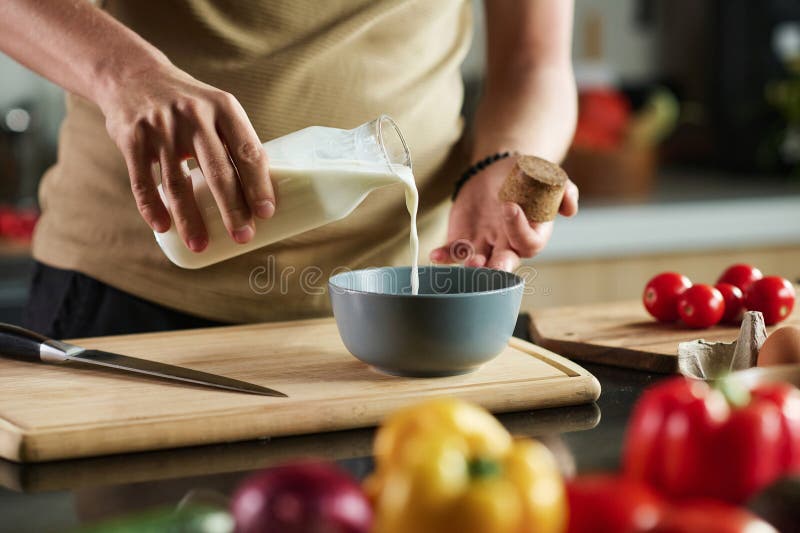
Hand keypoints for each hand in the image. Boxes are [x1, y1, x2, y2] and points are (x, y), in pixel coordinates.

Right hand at [99, 61, 274, 251]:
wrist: (132, 74)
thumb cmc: (189, 105)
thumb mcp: (217, 109)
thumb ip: (234, 144)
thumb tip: (259, 196)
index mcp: (224, 107)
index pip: (247, 150)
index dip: (259, 184)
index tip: (266, 213)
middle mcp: (194, 115)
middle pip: (218, 170)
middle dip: (233, 208)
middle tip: (243, 236)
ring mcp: (161, 126)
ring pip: (178, 182)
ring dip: (190, 219)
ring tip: (201, 245)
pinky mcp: (131, 138)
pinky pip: (142, 180)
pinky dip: (152, 207)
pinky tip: (163, 227)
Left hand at [430, 157, 577, 270]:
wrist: (499, 172)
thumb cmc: (527, 178)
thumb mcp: (548, 177)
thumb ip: (563, 191)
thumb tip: (570, 209)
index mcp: (531, 233)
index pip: (529, 242)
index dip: (519, 228)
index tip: (509, 206)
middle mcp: (508, 245)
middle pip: (504, 264)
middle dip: (497, 268)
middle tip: (488, 266)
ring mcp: (484, 245)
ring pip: (479, 263)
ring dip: (471, 265)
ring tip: (467, 261)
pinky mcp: (463, 240)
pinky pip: (454, 252)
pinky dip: (445, 255)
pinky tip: (436, 255)